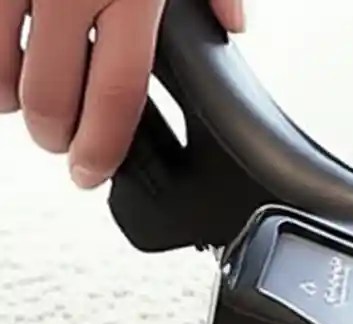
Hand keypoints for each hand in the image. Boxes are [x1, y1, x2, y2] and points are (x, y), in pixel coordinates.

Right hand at [0, 0, 244, 188]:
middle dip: (55, 137)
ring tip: (31, 107)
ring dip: (13, 101)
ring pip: (2, 70)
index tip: (92, 173)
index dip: (101, 147)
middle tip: (66, 146)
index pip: (117, 96)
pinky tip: (6, 67)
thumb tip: (232, 24)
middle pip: (51, 97)